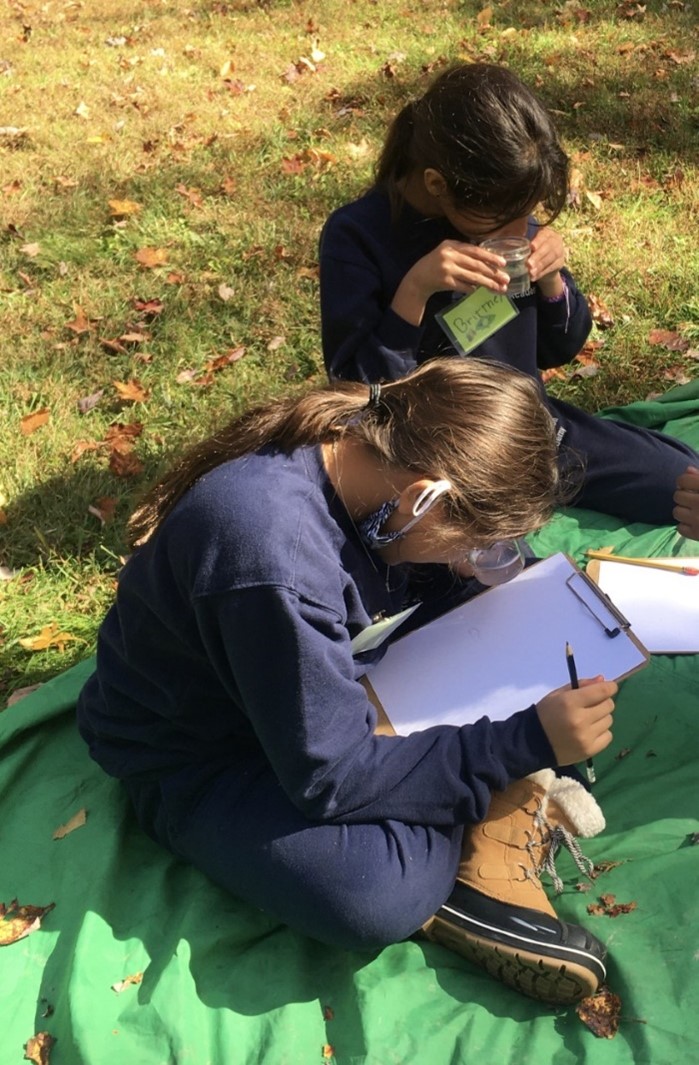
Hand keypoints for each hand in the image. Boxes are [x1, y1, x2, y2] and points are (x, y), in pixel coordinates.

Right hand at [390, 240, 509, 325]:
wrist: (418, 278)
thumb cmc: (436, 265)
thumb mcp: (447, 253)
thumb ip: (463, 253)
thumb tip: (487, 259)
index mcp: (451, 245)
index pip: (475, 251)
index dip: (490, 256)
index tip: (503, 263)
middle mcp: (449, 255)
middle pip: (476, 264)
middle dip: (493, 272)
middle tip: (506, 278)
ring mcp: (447, 269)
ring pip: (473, 276)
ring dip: (487, 283)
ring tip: (499, 288)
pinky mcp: (445, 282)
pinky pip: (464, 286)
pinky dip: (473, 288)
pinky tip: (480, 290)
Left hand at [528, 227, 565, 296]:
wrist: (546, 263)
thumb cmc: (533, 251)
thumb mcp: (529, 246)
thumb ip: (522, 245)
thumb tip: (507, 247)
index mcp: (546, 233)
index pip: (544, 235)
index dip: (538, 241)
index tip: (531, 247)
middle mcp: (556, 240)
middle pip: (549, 247)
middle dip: (538, 256)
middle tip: (529, 264)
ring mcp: (560, 251)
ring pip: (551, 258)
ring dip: (540, 266)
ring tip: (531, 273)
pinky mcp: (560, 262)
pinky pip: (552, 268)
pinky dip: (542, 273)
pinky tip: (534, 277)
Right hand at [535, 677, 616, 764]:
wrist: (533, 743)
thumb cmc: (546, 714)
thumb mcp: (558, 694)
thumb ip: (581, 685)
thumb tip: (603, 680)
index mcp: (570, 702)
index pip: (602, 691)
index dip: (610, 687)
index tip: (609, 687)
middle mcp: (580, 720)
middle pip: (608, 705)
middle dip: (602, 702)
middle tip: (591, 706)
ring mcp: (586, 737)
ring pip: (609, 720)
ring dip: (601, 718)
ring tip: (587, 721)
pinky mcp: (590, 750)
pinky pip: (608, 736)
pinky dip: (601, 732)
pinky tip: (589, 732)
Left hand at [674, 466, 698, 539]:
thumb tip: (687, 470)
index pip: (682, 480)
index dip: (685, 482)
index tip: (690, 486)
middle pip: (677, 496)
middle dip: (685, 497)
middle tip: (695, 500)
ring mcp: (698, 520)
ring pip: (676, 512)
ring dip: (684, 511)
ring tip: (695, 512)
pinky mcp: (697, 534)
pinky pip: (680, 528)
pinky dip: (687, 526)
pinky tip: (696, 524)